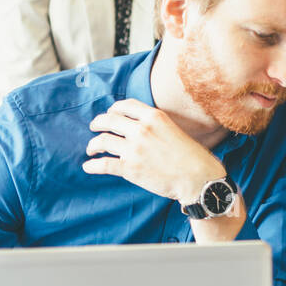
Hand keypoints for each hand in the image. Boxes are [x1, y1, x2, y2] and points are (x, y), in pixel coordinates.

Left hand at [83, 98, 223, 201]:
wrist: (197, 179)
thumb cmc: (192, 157)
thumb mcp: (175, 130)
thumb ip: (156, 125)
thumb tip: (139, 126)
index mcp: (154, 117)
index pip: (125, 106)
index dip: (113, 109)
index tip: (110, 113)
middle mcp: (141, 130)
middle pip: (109, 120)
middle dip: (98, 123)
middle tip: (94, 127)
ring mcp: (134, 149)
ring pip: (102, 141)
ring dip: (93, 144)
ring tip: (92, 148)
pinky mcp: (129, 168)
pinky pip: (103, 164)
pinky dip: (93, 165)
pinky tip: (88, 166)